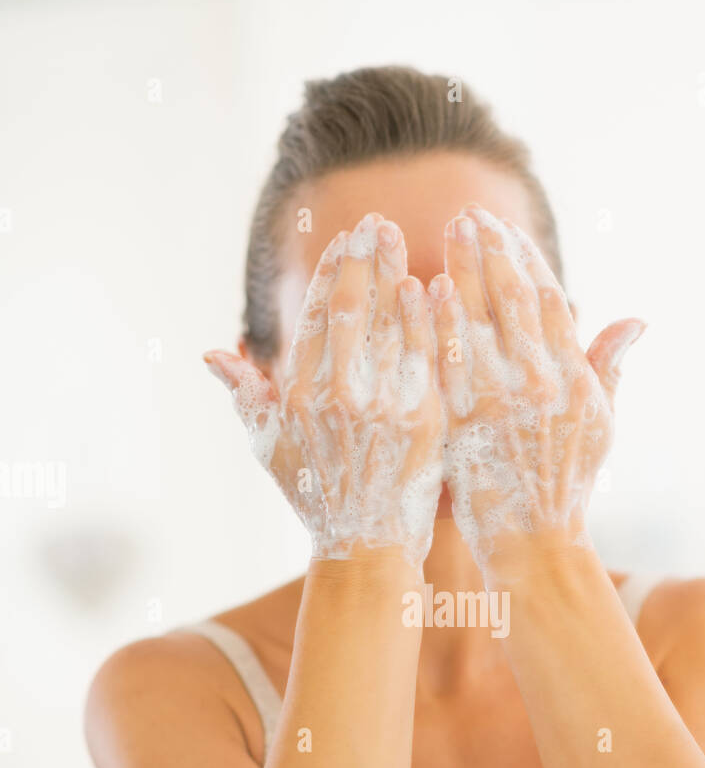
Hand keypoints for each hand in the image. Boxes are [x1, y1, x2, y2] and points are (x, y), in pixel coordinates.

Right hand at [204, 213, 444, 568]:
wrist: (366, 546)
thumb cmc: (316, 496)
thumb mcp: (269, 447)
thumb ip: (245, 394)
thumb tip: (212, 354)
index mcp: (298, 395)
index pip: (315, 317)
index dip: (331, 273)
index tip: (345, 240)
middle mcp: (336, 395)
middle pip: (351, 308)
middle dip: (363, 258)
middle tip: (377, 222)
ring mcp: (381, 406)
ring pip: (388, 324)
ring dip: (394, 274)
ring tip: (400, 239)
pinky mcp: (422, 419)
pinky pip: (423, 357)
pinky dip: (424, 319)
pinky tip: (428, 289)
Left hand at [429, 204, 644, 576]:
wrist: (534, 544)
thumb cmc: (565, 485)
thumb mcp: (599, 425)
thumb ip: (608, 367)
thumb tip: (635, 319)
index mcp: (574, 380)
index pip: (548, 302)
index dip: (528, 260)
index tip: (507, 229)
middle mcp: (542, 385)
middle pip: (514, 300)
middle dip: (494, 251)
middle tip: (471, 215)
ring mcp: (502, 403)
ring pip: (482, 321)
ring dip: (466, 271)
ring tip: (451, 235)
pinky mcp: (465, 423)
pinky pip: (451, 363)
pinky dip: (442, 323)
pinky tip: (428, 290)